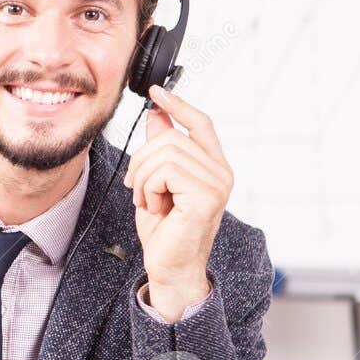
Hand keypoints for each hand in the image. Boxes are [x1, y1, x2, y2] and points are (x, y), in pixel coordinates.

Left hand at [122, 85, 232, 321]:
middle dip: (142, 161)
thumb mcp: (156, 183)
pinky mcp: (206, 196)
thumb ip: (160, 151)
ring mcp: (217, 183)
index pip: (200, 123)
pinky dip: (148, 188)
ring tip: (147, 201)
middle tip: (138, 188)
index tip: (155, 92)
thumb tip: (157, 115)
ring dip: (143, 178)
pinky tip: (154, 207)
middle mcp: (221, 172)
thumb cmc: (166, 230)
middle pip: (171, 137)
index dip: (178, 105)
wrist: (169, 267)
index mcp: (212, 166)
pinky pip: (164, 172)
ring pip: (164, 153)